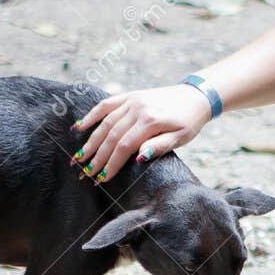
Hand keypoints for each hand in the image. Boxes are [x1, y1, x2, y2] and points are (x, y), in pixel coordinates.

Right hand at [71, 84, 213, 181]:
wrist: (195, 96)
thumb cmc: (189, 121)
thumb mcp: (181, 138)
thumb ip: (160, 147)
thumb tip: (138, 158)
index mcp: (151, 121)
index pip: (124, 146)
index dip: (112, 163)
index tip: (101, 178)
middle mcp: (138, 109)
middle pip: (111, 136)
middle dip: (97, 156)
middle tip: (84, 173)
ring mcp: (132, 100)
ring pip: (105, 122)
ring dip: (91, 141)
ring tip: (79, 157)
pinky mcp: (129, 96)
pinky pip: (106, 104)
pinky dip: (92, 115)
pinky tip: (79, 127)